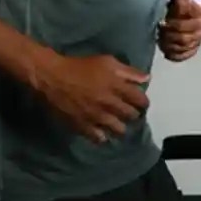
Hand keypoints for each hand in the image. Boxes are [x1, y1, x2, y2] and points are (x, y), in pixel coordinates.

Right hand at [34, 52, 150, 143]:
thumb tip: (147, 79)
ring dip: (121, 127)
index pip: (141, 101)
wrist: (53, 78)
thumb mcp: (107, 62)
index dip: (143, 102)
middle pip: (131, 116)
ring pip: (118, 129)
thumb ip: (129, 72)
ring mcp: (97, 117)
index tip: (141, 103)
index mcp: (117, 87)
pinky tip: (103, 133)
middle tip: (130, 113)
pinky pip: (99, 138)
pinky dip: (103, 136)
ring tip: (118, 123)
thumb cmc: (80, 66)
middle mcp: (110, 104)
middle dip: (133, 114)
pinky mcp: (83, 126)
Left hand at [158, 0, 200, 61]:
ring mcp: (197, 43)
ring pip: (182, 49)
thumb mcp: (178, 1)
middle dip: (169, 36)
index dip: (174, 25)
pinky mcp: (190, 52)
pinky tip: (165, 50)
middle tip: (160, 32)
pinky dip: (172, 55)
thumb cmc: (178, 10)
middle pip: (185, 40)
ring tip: (161, 39)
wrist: (180, 19)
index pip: (187, 26)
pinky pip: (182, 57)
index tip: (162, 23)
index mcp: (200, 19)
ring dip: (169, 45)